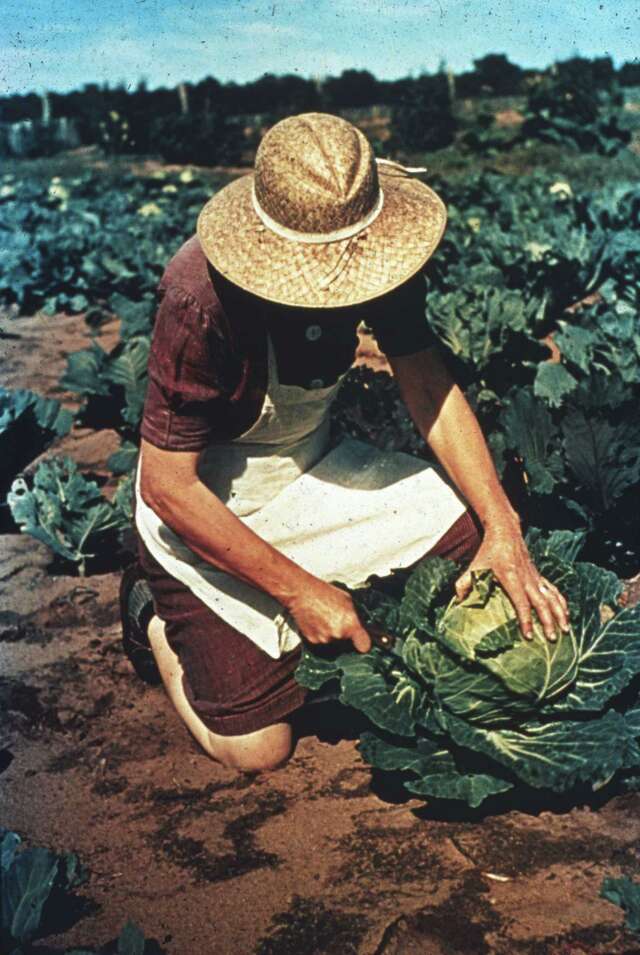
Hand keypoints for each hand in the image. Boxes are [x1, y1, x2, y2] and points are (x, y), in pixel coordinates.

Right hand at [285, 578, 371, 653]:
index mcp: (350, 624)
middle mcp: (338, 634)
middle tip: (338, 621)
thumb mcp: (347, 601)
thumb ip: (356, 617)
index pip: (364, 645)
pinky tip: (318, 623)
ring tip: (325, 619)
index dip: (364, 644)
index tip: (363, 642)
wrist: (302, 593)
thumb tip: (362, 628)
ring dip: (332, 636)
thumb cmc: (325, 593)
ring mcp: (325, 639)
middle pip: (348, 644)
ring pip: (334, 643)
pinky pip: (322, 642)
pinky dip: (321, 635)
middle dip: (345, 636)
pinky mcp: (313, 641)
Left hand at [454, 522, 569, 641]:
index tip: (528, 635)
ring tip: (566, 630)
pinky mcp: (539, 575)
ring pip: (552, 597)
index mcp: (510, 577)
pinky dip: (562, 602)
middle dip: (548, 621)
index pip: (520, 602)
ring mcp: (535, 577)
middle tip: (552, 638)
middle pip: (541, 602)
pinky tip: (566, 615)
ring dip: (560, 613)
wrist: (505, 532)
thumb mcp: (473, 567)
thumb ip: (464, 584)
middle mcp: (526, 578)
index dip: (525, 619)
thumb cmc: (487, 552)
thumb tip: (458, 603)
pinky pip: (554, 590)